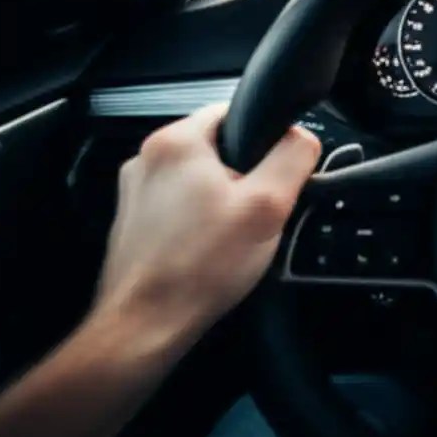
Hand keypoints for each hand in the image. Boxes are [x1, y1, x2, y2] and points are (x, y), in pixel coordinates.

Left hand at [94, 104, 320, 341]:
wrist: (146, 324)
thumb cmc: (200, 268)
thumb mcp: (268, 206)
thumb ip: (293, 159)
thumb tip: (303, 137)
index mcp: (176, 141)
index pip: (235, 112)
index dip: (266, 141)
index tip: (275, 175)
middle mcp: (147, 158)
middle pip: (218, 149)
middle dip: (245, 177)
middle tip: (257, 214)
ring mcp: (135, 192)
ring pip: (200, 180)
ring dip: (222, 201)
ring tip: (232, 238)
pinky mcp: (134, 221)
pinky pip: (181, 208)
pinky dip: (199, 223)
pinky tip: (209, 252)